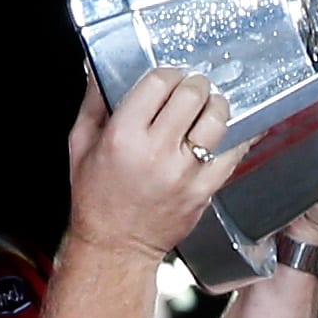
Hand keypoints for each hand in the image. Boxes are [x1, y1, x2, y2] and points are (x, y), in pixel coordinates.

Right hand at [64, 65, 246, 260]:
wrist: (116, 246)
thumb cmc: (97, 199)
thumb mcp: (81, 145)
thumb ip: (94, 103)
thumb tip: (100, 71)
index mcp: (123, 136)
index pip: (159, 83)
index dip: (167, 73)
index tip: (169, 77)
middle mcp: (156, 152)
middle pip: (192, 95)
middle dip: (195, 85)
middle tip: (192, 89)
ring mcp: (185, 172)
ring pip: (218, 119)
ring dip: (217, 106)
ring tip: (209, 107)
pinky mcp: (205, 190)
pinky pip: (233, 153)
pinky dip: (236, 136)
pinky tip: (226, 132)